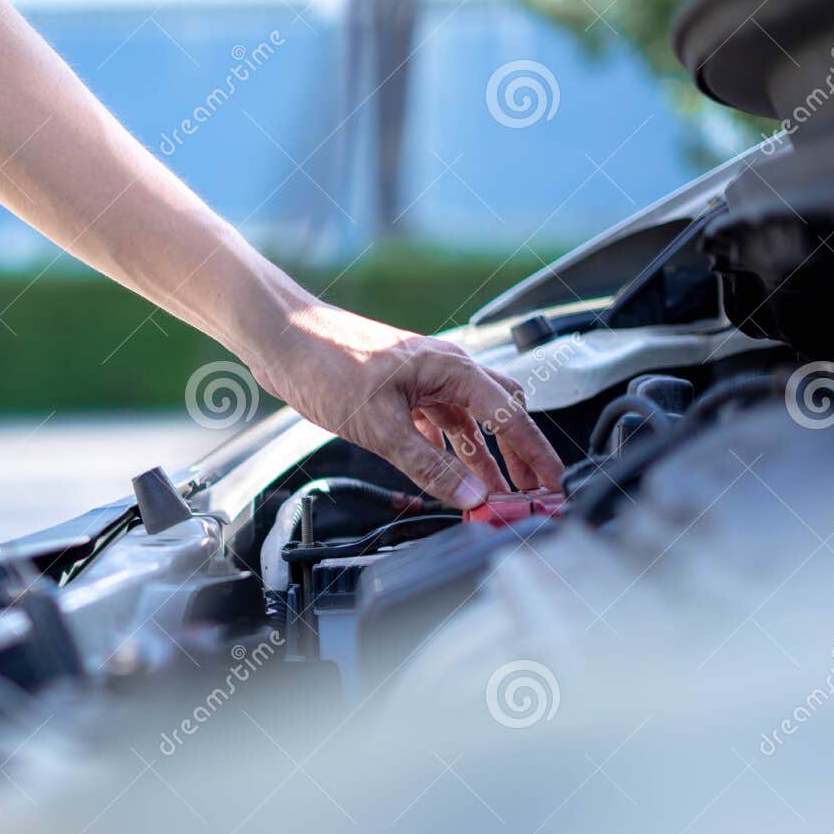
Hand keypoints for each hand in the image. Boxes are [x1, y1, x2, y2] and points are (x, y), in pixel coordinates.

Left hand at [253, 304, 564, 507]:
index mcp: (452, 370)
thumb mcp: (381, 426)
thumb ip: (428, 465)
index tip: (552, 484)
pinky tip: (444, 470)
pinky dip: (447, 448)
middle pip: (500, 414)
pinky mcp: (399, 390)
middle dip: (517, 455)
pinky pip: (437, 422)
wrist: (282, 338)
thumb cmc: (325, 362)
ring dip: (481, 456)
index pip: (511, 416)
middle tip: (528, 492)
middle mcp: (444, 370)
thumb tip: (470, 495)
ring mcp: (422, 379)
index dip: (536, 454)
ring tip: (490, 492)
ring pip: (467, 421)